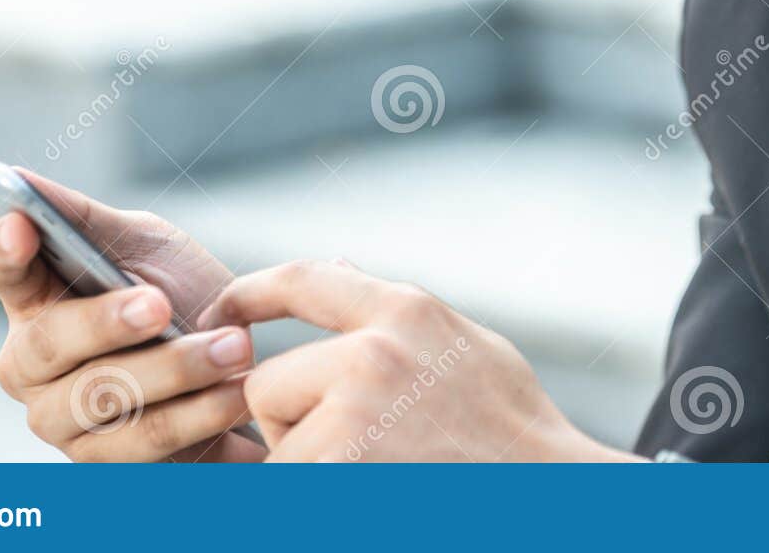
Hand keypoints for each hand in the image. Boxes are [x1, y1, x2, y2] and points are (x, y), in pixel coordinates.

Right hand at [0, 171, 265, 461]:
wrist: (241, 368)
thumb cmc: (182, 295)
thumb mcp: (146, 246)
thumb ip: (89, 220)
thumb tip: (25, 181)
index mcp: (35, 299)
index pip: (0, 270)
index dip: (4, 249)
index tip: (20, 224)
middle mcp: (32, 367)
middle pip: (48, 343)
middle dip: (108, 321)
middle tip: (161, 305)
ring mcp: (63, 422)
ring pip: (102, 398)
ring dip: (176, 369)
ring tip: (234, 347)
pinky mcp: (108, 466)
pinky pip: (147, 442)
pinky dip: (200, 414)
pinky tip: (239, 391)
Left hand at [200, 259, 637, 461]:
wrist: (550, 498)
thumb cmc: (515, 432)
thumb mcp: (469, 347)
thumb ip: (399, 314)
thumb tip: (338, 269)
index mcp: (406, 311)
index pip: (303, 280)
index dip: (249, 294)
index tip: (218, 314)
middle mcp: (373, 353)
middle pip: (269, 383)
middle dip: (293, 422)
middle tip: (359, 448)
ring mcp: (355, 417)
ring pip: (279, 448)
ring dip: (309, 469)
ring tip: (379, 472)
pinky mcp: (339, 474)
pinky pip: (290, 487)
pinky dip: (317, 494)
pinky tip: (374, 490)